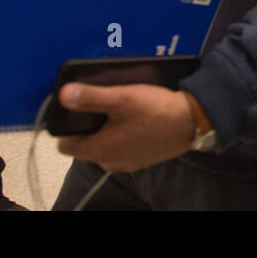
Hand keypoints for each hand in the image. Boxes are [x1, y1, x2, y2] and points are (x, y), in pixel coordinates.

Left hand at [55, 84, 195, 172]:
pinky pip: (120, 148)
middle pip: (84, 144)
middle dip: (87, 125)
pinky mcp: (140, 160)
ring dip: (105, 130)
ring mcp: (126, 163)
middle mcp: (109, 162)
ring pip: (103, 146)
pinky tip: (134, 119)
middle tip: (100, 103)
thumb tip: (63, 94)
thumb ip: (91, 97)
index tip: (76, 108)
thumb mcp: (122, 98)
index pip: (64, 144)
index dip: (66, 125)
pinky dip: (121, 135)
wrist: (193, 122)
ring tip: (117, 108)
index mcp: (99, 150)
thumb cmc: (155, 110)